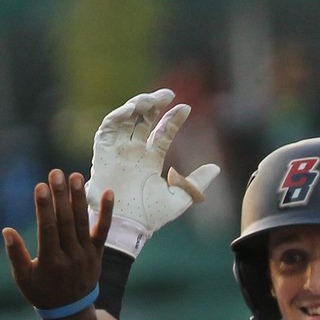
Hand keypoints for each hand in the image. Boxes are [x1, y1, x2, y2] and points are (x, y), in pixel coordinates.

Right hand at [3, 170, 113, 319]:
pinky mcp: (97, 253)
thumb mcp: (23, 278)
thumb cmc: (41, 292)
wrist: (70, 311)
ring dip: (79, 198)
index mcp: (51, 262)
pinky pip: (103, 230)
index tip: (41, 186)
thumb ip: (16, 255)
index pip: (48, 229)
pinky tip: (108, 192)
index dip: (44, 207)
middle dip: (60, 196)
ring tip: (75, 176)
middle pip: (65, 222)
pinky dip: (107, 212)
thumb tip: (7, 231)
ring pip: (82, 222)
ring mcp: (86, 255)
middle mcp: (70, 257)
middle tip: (56, 173)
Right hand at [86, 89, 221, 256]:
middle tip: (167, 93)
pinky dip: (118, 116)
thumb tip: (216, 167)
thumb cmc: (150, 216)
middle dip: (154, 104)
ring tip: (151, 99)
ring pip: (126, 119)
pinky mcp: (103, 152)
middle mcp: (134, 152)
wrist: (126, 226)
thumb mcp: (180, 197)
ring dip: (137, 105)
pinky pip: (107, 128)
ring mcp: (118, 151)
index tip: (186, 108)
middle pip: (143, 120)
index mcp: (150, 160)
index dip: (173, 119)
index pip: (162, 133)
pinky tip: (132, 109)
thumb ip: (197, 182)